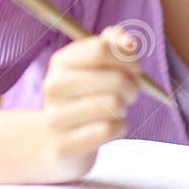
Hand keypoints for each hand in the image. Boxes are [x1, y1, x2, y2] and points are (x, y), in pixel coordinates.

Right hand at [37, 25, 141, 179]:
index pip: (101, 48)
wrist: (56, 141)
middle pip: (116, 78)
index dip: (127, 57)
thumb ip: (114, 43)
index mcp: (61, 62)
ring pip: (115, 104)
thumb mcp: (96, 65)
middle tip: (128, 93)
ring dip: (123, 108)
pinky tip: (109, 128)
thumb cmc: (86, 96)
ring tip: (113, 110)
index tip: (135, 67)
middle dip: (132, 86)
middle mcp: (54, 86)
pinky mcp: (65, 145)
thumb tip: (127, 43)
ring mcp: (56, 117)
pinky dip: (119, 127)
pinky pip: (110, 129)